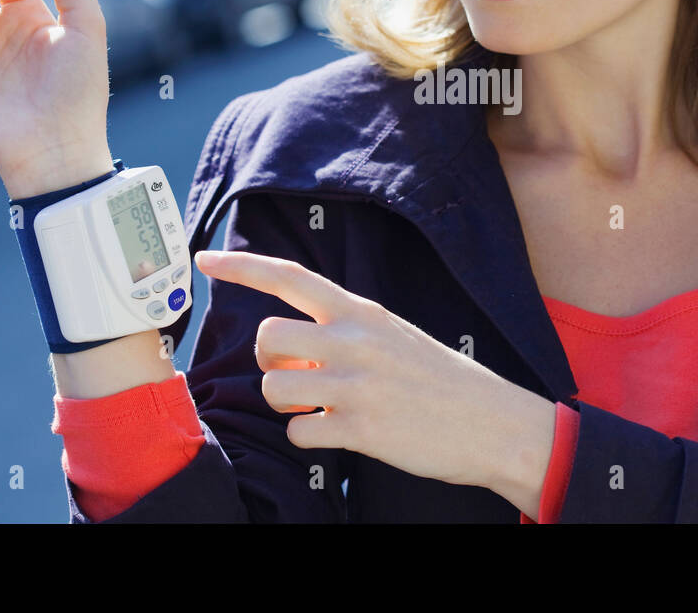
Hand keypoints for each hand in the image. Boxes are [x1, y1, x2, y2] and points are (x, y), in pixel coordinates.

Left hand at [194, 249, 545, 493]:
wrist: (492, 422)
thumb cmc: (440, 379)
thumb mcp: (394, 336)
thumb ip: (343, 332)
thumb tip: (292, 350)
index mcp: (362, 312)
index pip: (291, 277)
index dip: (243, 265)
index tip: (205, 257)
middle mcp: (355, 340)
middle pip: (267, 338)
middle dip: (270, 364)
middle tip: (299, 376)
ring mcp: (356, 385)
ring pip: (273, 389)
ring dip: (287, 404)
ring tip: (320, 407)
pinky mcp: (359, 429)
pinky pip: (298, 434)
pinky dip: (308, 440)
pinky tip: (337, 434)